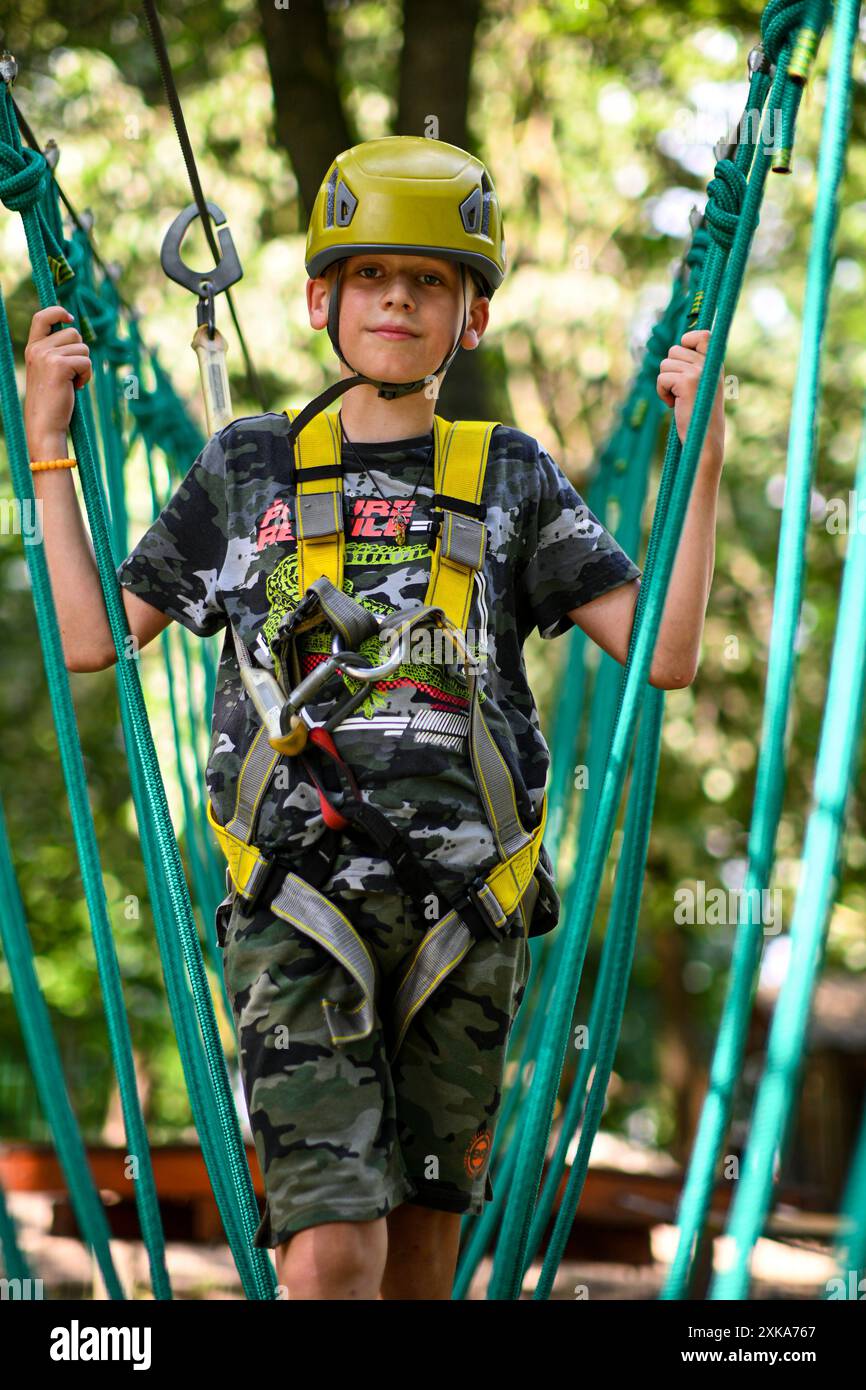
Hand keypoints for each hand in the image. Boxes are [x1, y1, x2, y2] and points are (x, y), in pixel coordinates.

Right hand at [24, 305, 92, 444]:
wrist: (45, 424)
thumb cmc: (52, 400)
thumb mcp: (50, 370)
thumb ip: (57, 351)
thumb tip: (76, 331)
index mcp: (32, 348)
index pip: (41, 317)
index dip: (57, 311)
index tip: (70, 318)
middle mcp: (36, 349)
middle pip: (73, 333)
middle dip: (80, 352)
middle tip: (72, 373)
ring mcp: (46, 356)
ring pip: (83, 348)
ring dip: (85, 366)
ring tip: (73, 383)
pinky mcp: (59, 366)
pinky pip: (86, 362)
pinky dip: (87, 376)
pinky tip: (77, 388)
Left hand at [656, 328, 724, 459]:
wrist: (704, 440)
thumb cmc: (699, 416)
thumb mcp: (702, 386)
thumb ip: (694, 366)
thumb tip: (676, 348)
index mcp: (715, 364)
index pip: (702, 335)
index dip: (687, 340)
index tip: (682, 361)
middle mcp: (709, 364)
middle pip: (674, 351)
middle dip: (670, 371)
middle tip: (680, 390)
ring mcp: (698, 372)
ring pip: (665, 364)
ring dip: (665, 383)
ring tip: (678, 399)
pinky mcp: (686, 382)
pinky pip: (661, 378)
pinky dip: (662, 392)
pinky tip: (673, 404)